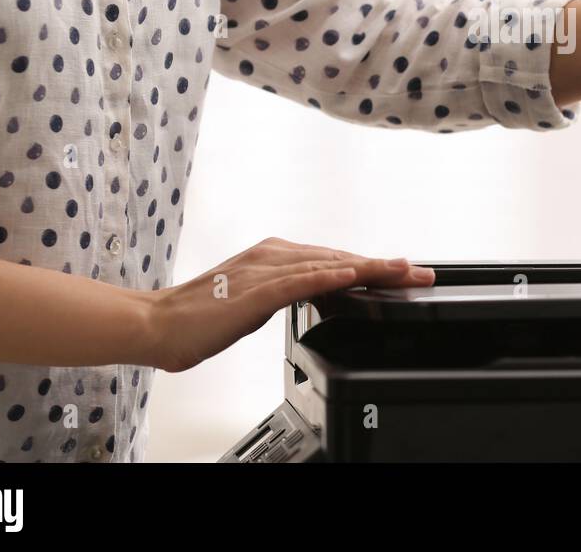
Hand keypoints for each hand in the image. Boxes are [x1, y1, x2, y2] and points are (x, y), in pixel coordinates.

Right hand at [144, 240, 433, 371]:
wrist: (156, 325)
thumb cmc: (200, 318)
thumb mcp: (255, 303)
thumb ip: (286, 294)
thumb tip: (316, 296)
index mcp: (274, 256)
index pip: (336, 259)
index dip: (374, 266)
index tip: (407, 272)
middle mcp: (273, 255)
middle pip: (342, 258)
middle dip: (386, 267)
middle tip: (424, 274)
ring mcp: (264, 270)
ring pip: (329, 265)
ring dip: (370, 268)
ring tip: (404, 272)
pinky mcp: (253, 291)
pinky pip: (299, 281)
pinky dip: (329, 276)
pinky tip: (353, 277)